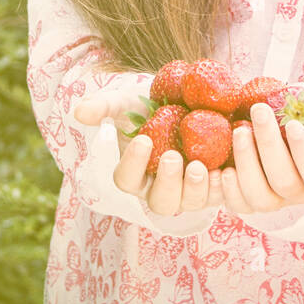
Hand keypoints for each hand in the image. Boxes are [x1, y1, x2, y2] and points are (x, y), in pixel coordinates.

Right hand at [74, 86, 223, 216]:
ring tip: (200, 166)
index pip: (126, 179)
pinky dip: (220, 188)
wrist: (184, 99)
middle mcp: (160, 187)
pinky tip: (224, 171)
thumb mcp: (125, 100)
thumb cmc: (148, 103)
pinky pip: (218, 196)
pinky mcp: (213, 184)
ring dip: (194, 189)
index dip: (132, 164)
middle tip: (172, 156)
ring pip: (188, 203)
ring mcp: (187, 189)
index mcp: (134, 173)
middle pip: (160, 201)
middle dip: (166, 182)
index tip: (142, 139)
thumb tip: (79, 113)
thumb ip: (103, 106)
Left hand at [221, 82, 303, 215]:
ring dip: (247, 163)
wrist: (278, 112)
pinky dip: (228, 190)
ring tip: (239, 130)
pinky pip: (239, 205)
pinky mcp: (248, 199)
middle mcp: (300, 192)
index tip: (291, 124)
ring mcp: (274, 199)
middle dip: (269, 145)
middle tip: (259, 111)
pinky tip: (223, 168)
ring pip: (261, 198)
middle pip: (285, 182)